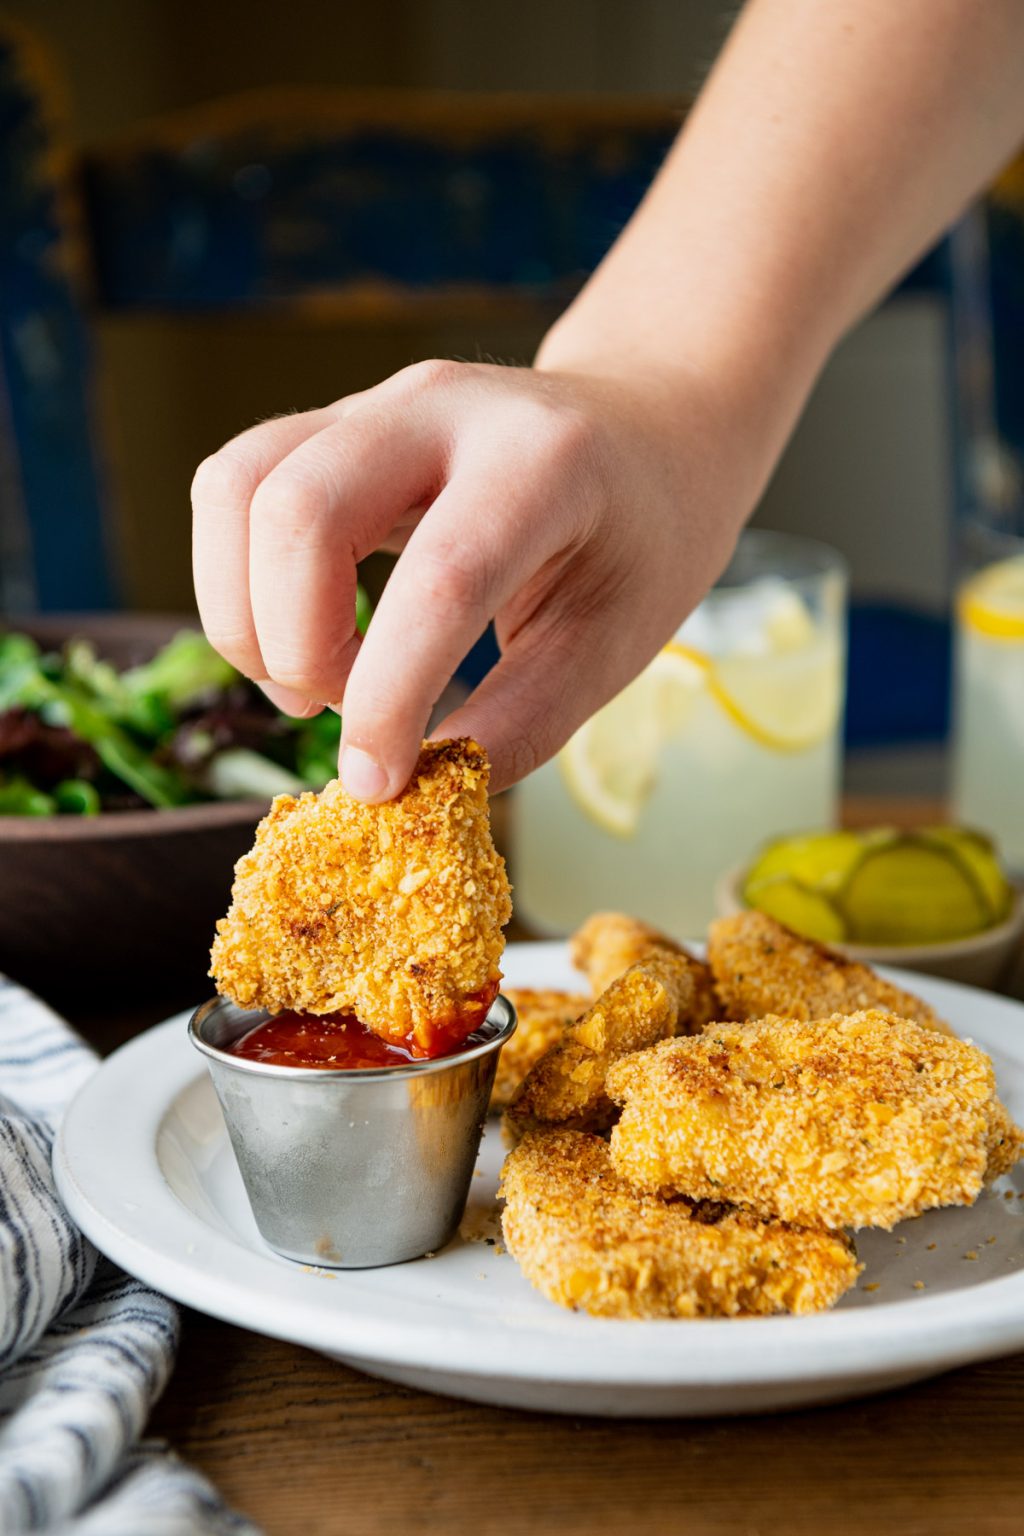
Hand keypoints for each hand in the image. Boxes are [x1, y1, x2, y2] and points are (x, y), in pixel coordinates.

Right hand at [192, 358, 754, 799]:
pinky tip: (300, 631)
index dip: (389, 696)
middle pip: (299, 509)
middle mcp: (446, 408)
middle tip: (345, 713)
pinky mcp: (334, 423)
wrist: (649, 427)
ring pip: (241, 487)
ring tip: (314, 681)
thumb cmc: (645, 537)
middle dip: (295, 645)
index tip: (377, 782)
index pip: (440, 578)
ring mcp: (378, 402)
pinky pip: (235, 484)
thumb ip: (521, 722)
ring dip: (245, 612)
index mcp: (545, 463)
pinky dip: (236, 577)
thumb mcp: (615, 642)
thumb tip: (416, 798)